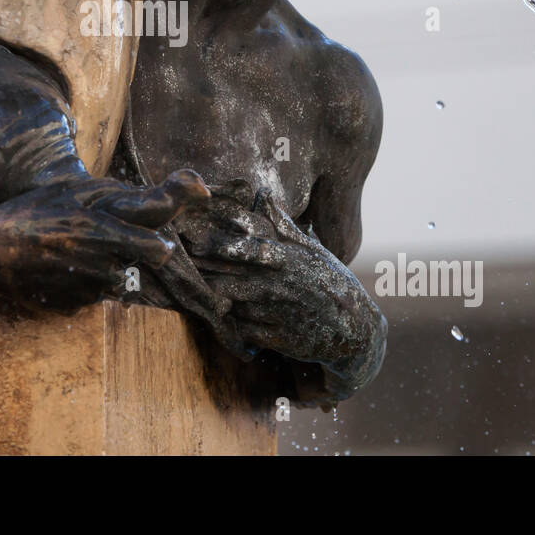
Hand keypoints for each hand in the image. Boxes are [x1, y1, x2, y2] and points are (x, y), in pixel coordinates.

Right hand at [0, 171, 209, 310]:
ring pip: (111, 285)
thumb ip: (110, 195)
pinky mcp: (69, 307)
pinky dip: (81, 286)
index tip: (159, 244)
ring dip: (103, 273)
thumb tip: (141, 196)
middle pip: (134, 270)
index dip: (160, 247)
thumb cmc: (32, 212)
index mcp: (102, 235)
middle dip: (126, 259)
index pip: (156, 251)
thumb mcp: (71, 192)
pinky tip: (59, 270)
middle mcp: (98, 267)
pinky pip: (87, 297)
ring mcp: (84, 291)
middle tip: (105, 245)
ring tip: (75, 255)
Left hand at [173, 182, 386, 400]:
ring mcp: (278, 315)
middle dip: (206, 270)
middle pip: (233, 277)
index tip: (196, 240)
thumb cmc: (329, 282)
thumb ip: (282, 225)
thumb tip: (263, 194)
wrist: (353, 330)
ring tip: (191, 284)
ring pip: (233, 304)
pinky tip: (216, 313)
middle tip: (181, 261)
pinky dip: (229, 321)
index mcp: (290, 260)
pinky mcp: (275, 339)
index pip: (251, 250)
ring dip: (213, 295)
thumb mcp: (311, 250)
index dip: (221, 246)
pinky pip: (242, 329)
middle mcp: (282, 286)